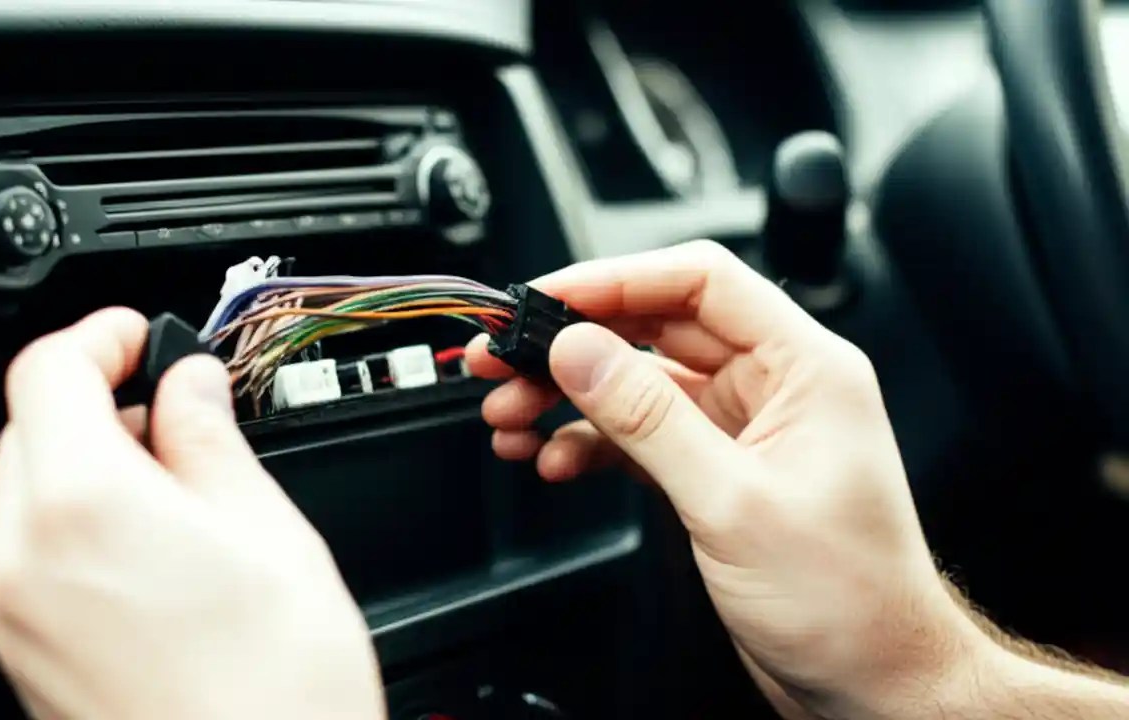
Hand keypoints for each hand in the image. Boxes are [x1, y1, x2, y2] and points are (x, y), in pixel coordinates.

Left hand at [0, 309, 383, 719]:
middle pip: (29, 430)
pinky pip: (35, 558)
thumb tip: (192, 387)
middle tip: (173, 404)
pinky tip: (157, 547)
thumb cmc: (277, 688)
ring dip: (89, 462)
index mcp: (81, 504)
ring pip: (29, 495)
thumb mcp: (266, 527)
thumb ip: (211, 437)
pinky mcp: (28, 658)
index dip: (99, 334)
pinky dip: (80, 524)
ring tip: (178, 481)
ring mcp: (17, 615)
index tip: (140, 334)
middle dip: (94, 398)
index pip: (49, 372)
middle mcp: (23, 559)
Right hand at [467, 241, 990, 718]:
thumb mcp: (733, 501)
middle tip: (502, 360)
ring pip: (637, 384)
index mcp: (804, 367)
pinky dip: (590, 444)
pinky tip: (554, 460)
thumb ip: (648, 419)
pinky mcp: (715, 472)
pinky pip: (639, 436)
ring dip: (569, 398)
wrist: (871, 683)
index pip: (699, 283)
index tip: (544, 298)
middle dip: (572, 343)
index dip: (614, 279)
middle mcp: (772, 387)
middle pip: (655, 329)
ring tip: (510, 417)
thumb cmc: (848, 601)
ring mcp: (740, 430)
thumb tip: (580, 350)